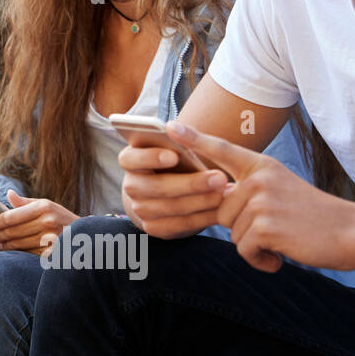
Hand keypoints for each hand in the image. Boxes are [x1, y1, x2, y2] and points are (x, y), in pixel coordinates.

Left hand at [0, 191, 77, 253]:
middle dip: (0, 235)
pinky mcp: (54, 252)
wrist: (84, 234)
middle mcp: (48, 221)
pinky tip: (14, 251)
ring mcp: (52, 238)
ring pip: (20, 244)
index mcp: (44, 207)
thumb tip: (8, 194)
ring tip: (1, 244)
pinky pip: (30, 253)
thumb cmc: (60, 218)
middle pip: (14, 231)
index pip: (12, 216)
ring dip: (7, 245)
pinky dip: (20, 252)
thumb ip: (25, 202)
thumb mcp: (46, 205)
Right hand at [120, 123, 232, 238]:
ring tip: (224, 193)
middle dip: (190, 184)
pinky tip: (221, 210)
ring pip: (171, 207)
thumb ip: (175, 141)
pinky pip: (180, 224)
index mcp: (130, 160)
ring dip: (201, 201)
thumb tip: (175, 127)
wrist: (170, 191)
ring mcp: (140, 209)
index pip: (130, 158)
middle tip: (220, 177)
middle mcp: (130, 186)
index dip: (150, 157)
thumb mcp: (174, 149)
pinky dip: (202, 217)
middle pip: (156, 187)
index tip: (173, 155)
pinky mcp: (153, 227)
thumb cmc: (176, 163)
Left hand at [169, 122, 354, 272]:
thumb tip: (219, 200)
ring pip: (232, 233)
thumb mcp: (280, 190)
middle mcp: (259, 179)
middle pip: (221, 211)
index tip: (168, 126)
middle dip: (243, 228)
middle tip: (278, 227)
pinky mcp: (266, 226)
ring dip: (255, 245)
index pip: (221, 150)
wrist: (352, 233)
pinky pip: (245, 250)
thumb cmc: (314, 216)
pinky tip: (282, 256)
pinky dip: (261, 260)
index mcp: (261, 166)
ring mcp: (262, 201)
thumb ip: (250, 190)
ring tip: (284, 238)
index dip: (193, 139)